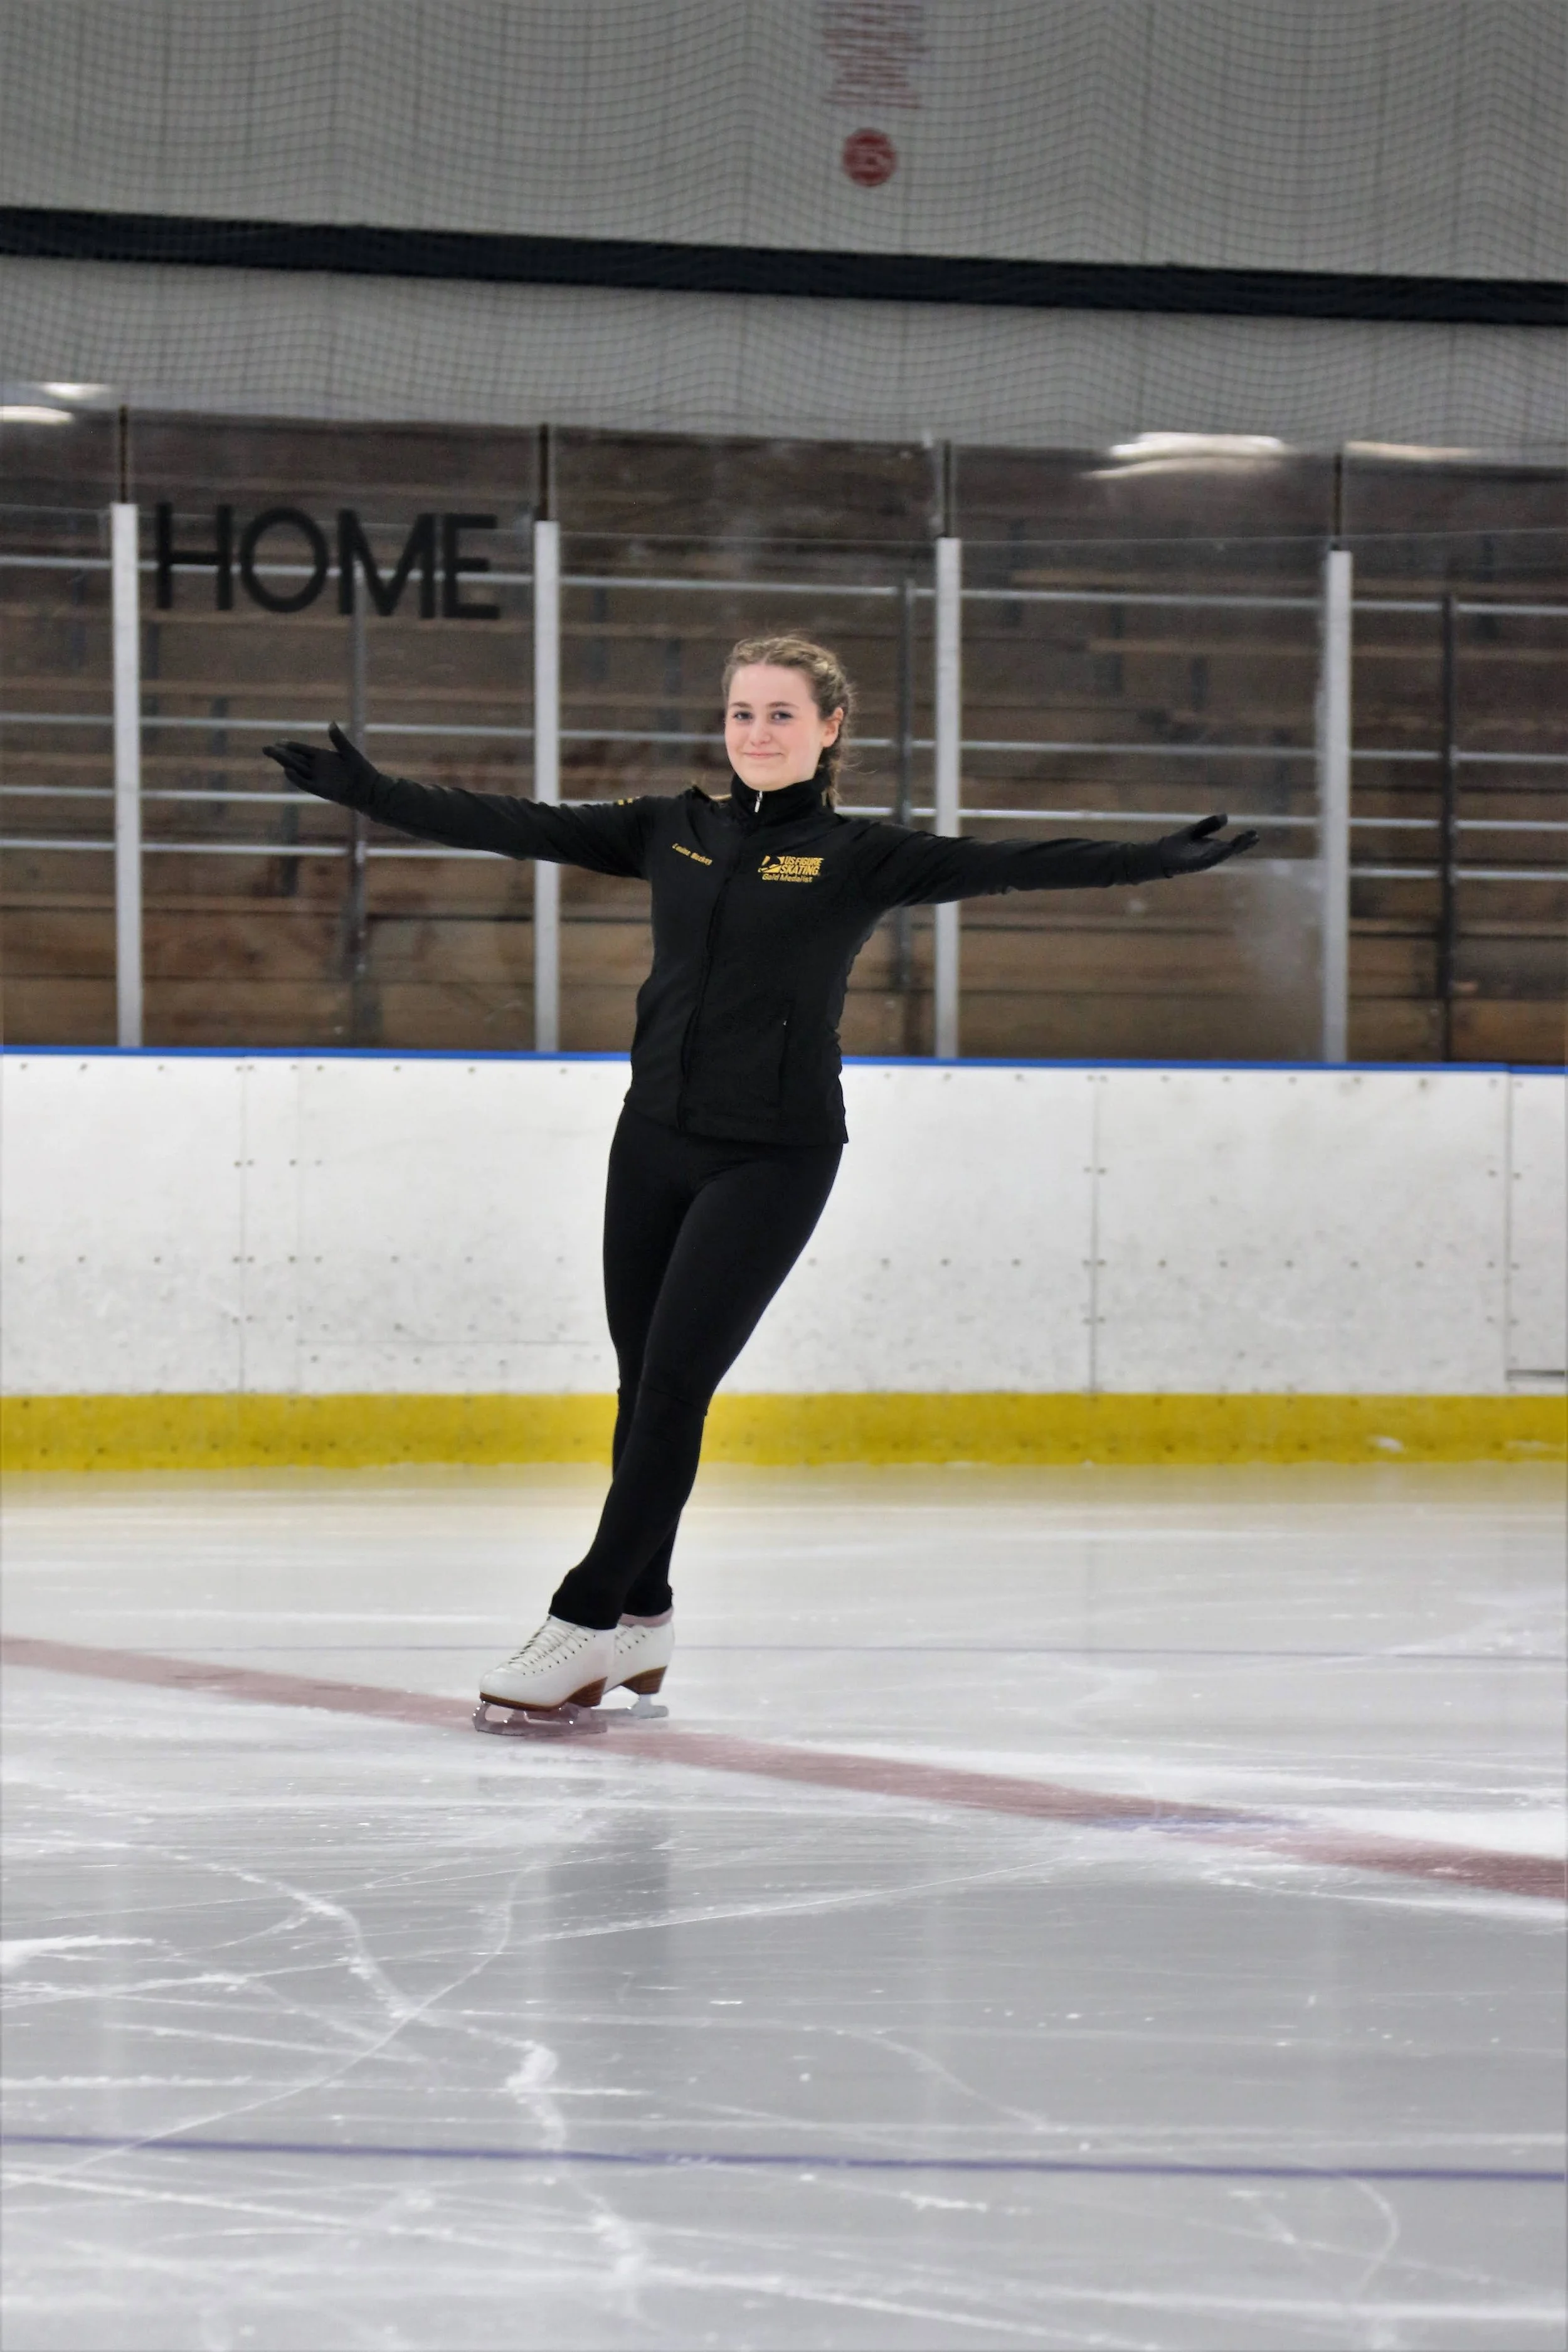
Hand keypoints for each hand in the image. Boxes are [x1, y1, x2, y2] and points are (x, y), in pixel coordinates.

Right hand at [263, 721, 379, 805]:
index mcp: (323, 757)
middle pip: (295, 759)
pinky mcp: (321, 789)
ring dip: (285, 763)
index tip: (278, 741)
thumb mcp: (349, 752)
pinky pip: (306, 783)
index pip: (302, 750)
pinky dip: (296, 778)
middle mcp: (317, 768)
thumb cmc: (362, 771)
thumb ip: (338, 739)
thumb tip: (331, 724)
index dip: (291, 746)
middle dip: (280, 754)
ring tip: (272, 754)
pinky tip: (287, 770)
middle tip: (265, 748)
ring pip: (297, 769)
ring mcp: (318, 778)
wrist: (369, 790)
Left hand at [1154, 813, 1259, 874]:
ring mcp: (1206, 860)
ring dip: (1234, 848)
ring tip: (1244, 839)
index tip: (1255, 833)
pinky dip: (1219, 854)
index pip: (1234, 844)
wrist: (1162, 854)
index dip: (1245, 840)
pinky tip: (1227, 847)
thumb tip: (1226, 816)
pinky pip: (1211, 859)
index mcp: (1214, 847)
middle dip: (1243, 844)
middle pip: (1232, 850)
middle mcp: (1213, 855)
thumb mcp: (1196, 830)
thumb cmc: (1179, 843)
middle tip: (1255, 837)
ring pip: (1224, 855)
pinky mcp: (1197, 864)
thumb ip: (1210, 824)